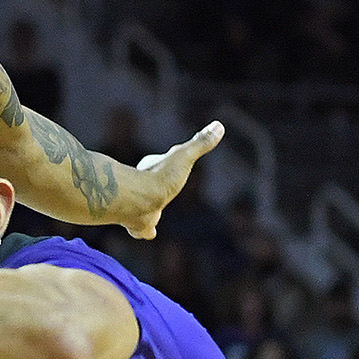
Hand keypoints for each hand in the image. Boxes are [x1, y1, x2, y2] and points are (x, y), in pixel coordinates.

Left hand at [120, 120, 224, 239]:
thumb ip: (200, 143)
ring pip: (143, 206)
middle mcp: (141, 186)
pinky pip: (142, 228)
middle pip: (148, 184)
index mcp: (152, 168)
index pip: (158, 162)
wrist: (139, 202)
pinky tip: (148, 234)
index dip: (164, 162)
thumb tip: (219, 125)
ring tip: (152, 212)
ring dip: (148, 208)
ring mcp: (140, 205)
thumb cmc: (161, 177)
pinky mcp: (139, 223)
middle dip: (152, 185)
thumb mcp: (184, 156)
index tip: (167, 160)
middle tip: (158, 187)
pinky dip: (145, 231)